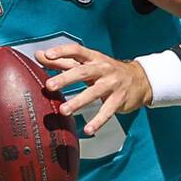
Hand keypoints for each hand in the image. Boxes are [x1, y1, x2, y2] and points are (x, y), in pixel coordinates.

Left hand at [36, 44, 152, 135]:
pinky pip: (107, 111)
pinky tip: (88, 130)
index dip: (62, 51)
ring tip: (64, 111)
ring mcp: (112, 84)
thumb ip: (64, 61)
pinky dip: (98, 121)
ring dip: (78, 102)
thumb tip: (40, 55)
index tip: (47, 55)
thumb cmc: (108, 71)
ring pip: (94, 92)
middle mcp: (103, 69)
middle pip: (83, 72)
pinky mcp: (119, 100)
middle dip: (66, 78)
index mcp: (94, 58)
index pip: (77, 50)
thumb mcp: (89, 63)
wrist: (140, 79)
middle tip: (50, 86)